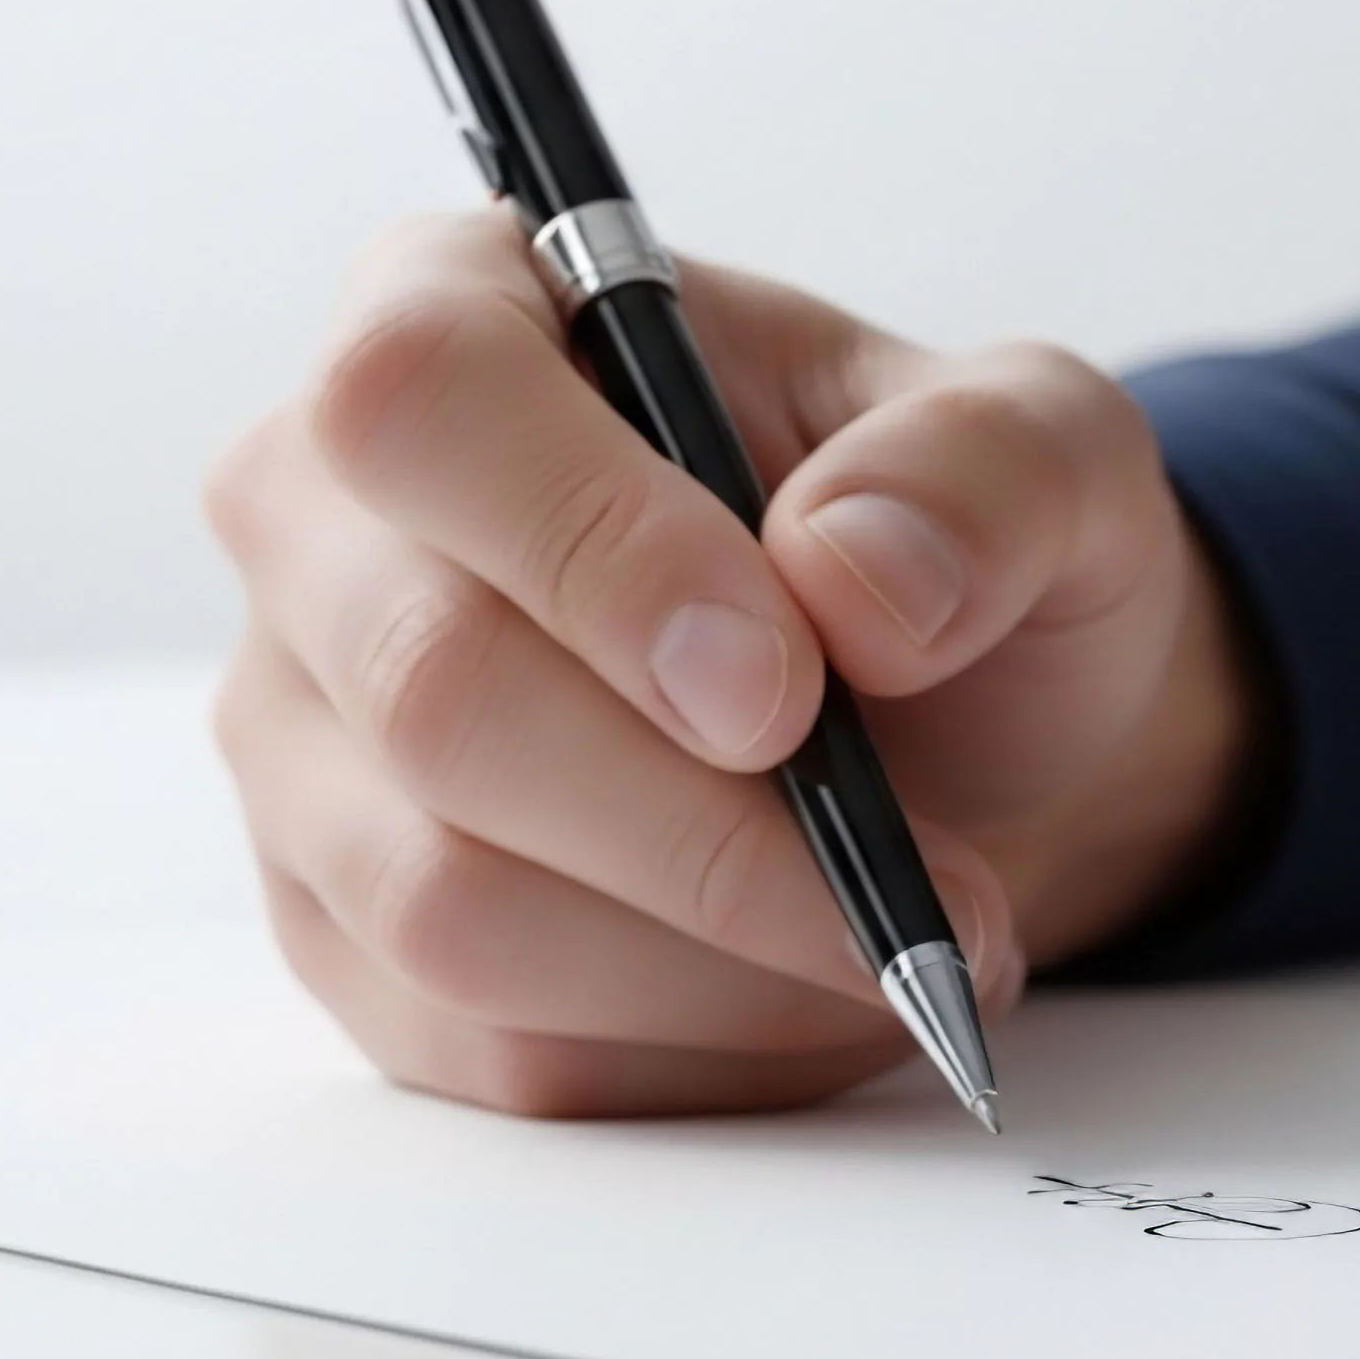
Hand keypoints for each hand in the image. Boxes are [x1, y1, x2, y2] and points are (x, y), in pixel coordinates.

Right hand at [205, 209, 1253, 1115]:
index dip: (595, 554)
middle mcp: (324, 520)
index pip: (423, 404)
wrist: (968, 736)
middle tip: (922, 879)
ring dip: (724, 961)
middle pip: (430, 688)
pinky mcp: (348, 935)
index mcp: (459, 308)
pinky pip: (486, 1042)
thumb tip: (858, 583)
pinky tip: (819, 995)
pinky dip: (699, 1050)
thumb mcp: (1050, 453)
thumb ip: (985, 472)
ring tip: (908, 941)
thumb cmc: (959, 551)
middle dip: (706, 825)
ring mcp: (309, 741)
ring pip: (448, 901)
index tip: (786, 691)